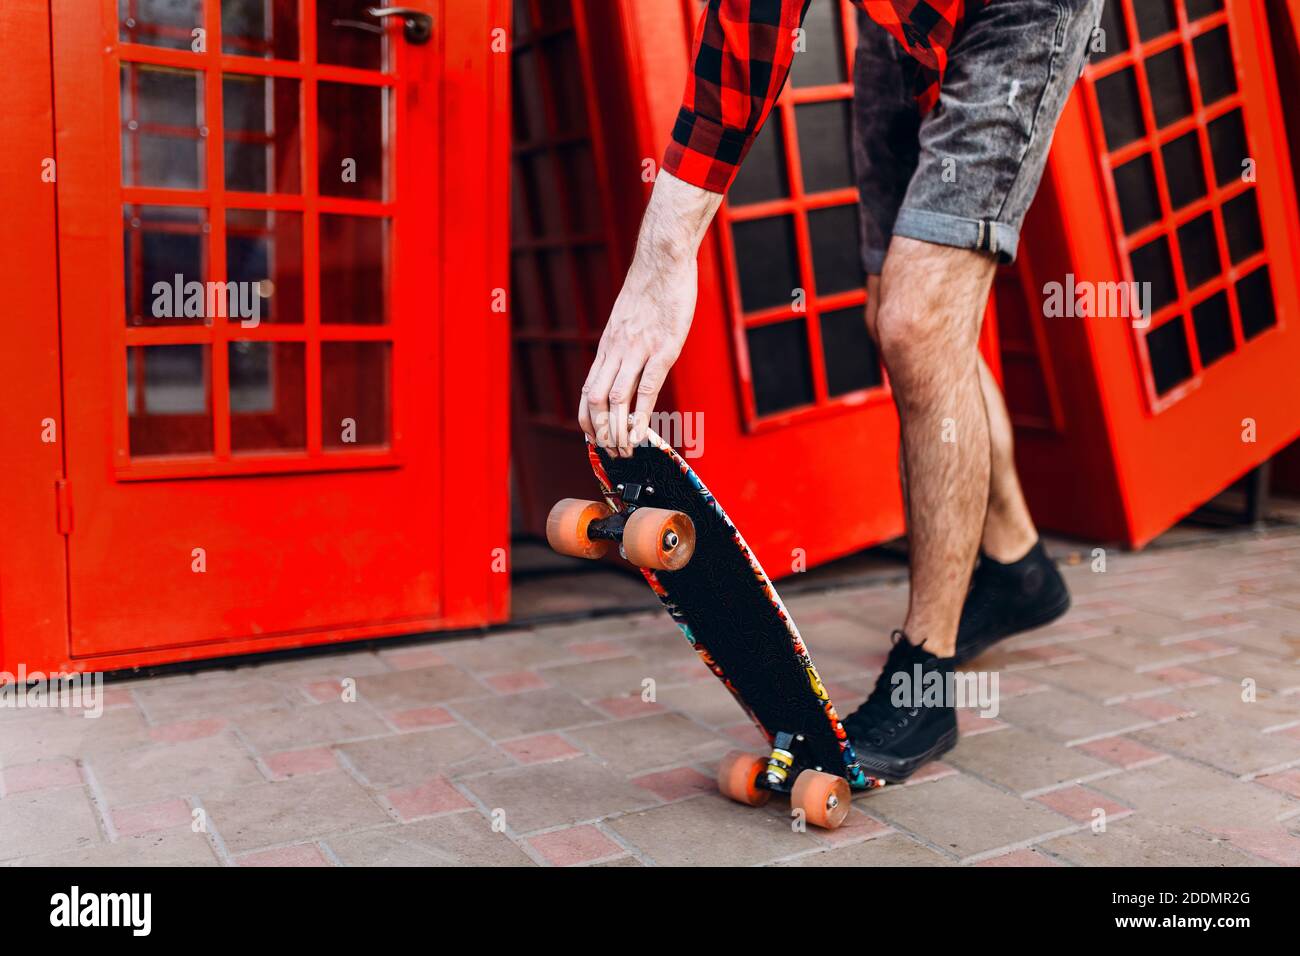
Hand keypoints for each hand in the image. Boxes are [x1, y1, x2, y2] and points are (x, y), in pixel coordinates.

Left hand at [578, 171, 721, 456]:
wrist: (663, 258)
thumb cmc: (651, 286)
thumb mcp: (629, 316)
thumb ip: (624, 339)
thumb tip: (625, 356)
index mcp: (608, 345)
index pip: (588, 389)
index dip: (587, 418)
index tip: (592, 437)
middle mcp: (617, 351)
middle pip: (597, 400)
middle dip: (600, 431)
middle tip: (610, 452)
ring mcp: (638, 351)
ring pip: (617, 400)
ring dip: (618, 430)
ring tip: (625, 451)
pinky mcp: (662, 350)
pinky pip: (646, 390)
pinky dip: (640, 417)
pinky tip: (641, 434)